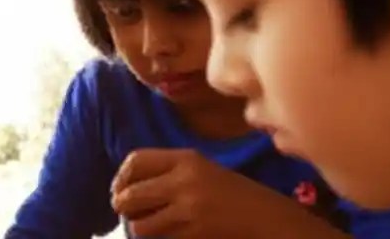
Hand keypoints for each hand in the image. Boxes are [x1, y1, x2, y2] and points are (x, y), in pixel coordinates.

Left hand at [111, 148, 342, 238]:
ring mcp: (189, 208)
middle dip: (123, 207)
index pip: (135, 160)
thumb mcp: (202, 172)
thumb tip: (125, 188)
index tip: (120, 190)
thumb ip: (169, 173)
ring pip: (141, 224)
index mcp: (186, 158)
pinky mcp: (195, 233)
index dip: (121, 177)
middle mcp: (184, 180)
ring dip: (141, 230)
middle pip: (129, 194)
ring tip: (151, 229)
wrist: (269, 219)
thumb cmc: (234, 195)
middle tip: (127, 214)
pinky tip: (172, 236)